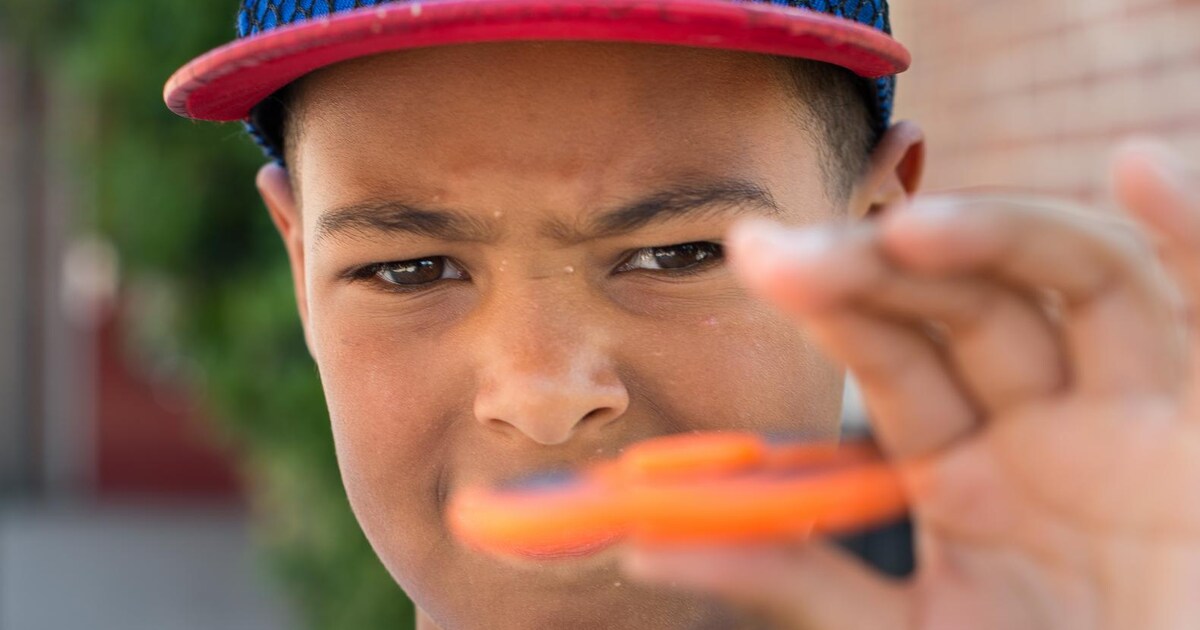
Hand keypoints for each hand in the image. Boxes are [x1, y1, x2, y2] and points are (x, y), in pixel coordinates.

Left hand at [621, 142, 1199, 629]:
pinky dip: (1191, 231)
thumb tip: (641, 545)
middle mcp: (1043, 429)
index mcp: (963, 470)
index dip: (830, 298)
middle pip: (969, 300)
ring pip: (1075, 282)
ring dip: (1001, 235)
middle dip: (883, 264)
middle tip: (797, 251)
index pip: (891, 349)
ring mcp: (1130, 424)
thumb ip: (789, 575)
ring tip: (912, 230)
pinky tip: (1145, 170)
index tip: (757, 254)